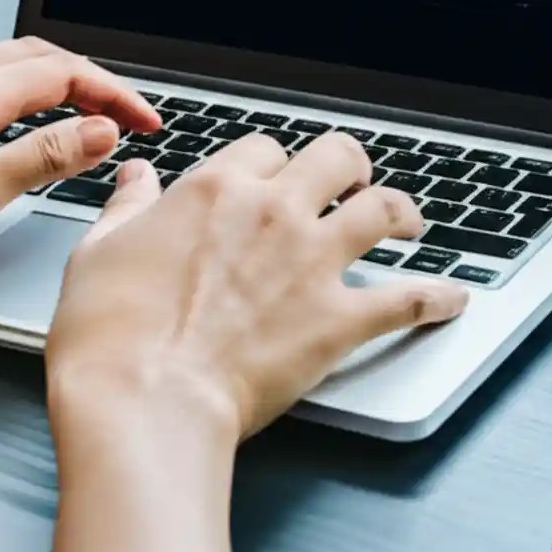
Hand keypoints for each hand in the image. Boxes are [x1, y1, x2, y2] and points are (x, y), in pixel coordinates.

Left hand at [0, 37, 159, 279]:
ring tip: (87, 116)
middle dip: (92, 81)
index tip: (147, 120)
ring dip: (58, 84)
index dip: (115, 94)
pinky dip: (22, 96)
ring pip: (7, 68)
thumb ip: (44, 157)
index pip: (64, 74)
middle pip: (38, 58)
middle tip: (127, 113)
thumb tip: (98, 131)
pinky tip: (22, 125)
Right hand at [46, 133, 467, 551]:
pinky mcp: (338, 318)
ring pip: (383, 208)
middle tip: (352, 183)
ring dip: (401, 211)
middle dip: (348, 166)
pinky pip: (407, 298)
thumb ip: (128, 207)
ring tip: (409, 222)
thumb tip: (136, 177)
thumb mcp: (98, 253)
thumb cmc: (110, 338)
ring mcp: (312, 263)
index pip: (264, 150)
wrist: (143, 400)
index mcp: (216, 191)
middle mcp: (274, 214)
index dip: (273, 164)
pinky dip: (436, 298)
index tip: (273, 181)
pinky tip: (452, 299)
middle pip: (336, 158)